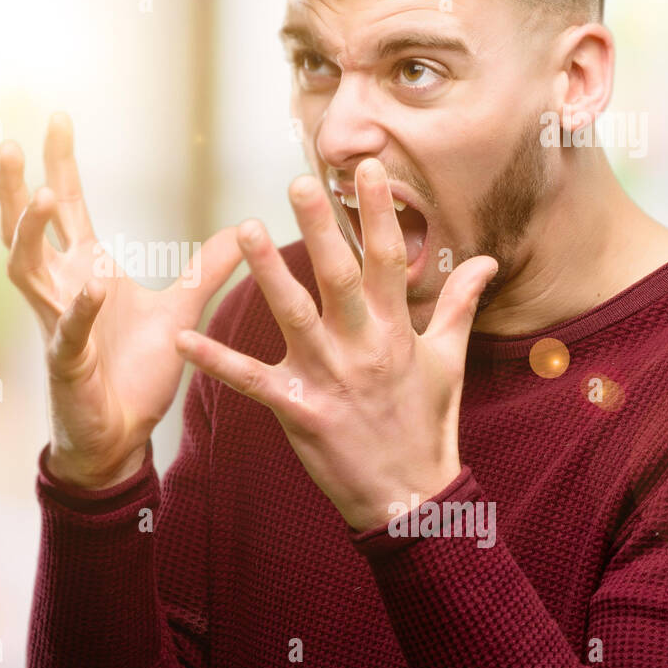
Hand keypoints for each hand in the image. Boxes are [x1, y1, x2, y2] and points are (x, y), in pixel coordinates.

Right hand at [0, 113, 243, 489]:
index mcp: (84, 271)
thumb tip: (241, 230)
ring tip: (45, 195)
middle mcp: (61, 291)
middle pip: (26, 229)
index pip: (68, 208)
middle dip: (16, 187)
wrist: (119, 437)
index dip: (59, 163)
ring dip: (33, 233)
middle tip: (11, 144)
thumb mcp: (179, 312)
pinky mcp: (68, 363)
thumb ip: (206, 271)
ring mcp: (58, 324)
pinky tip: (93, 280)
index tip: (58, 117)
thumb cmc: (134, 375)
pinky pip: (70, 329)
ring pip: (28, 271)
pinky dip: (81, 305)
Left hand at [174, 158, 497, 531]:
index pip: (388, 259)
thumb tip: (485, 260)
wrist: (411, 499)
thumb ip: (457, 304)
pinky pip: (250, 380)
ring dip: (268, 273)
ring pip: (295, 315)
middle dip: (321, 229)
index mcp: (396, 330)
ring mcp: (330, 378)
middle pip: (340, 276)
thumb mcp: (449, 361)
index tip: (368, 168)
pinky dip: (216, 361)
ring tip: (244, 229)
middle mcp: (363, 346)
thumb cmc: (426, 424)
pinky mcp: (299, 411)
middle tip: (299, 182)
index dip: (378, 212)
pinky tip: (182, 338)